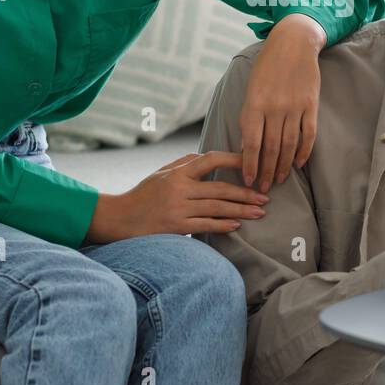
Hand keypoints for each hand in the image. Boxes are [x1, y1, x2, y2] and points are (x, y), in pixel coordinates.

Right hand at [88, 151, 268, 241]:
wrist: (118, 218)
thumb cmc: (143, 195)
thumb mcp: (161, 173)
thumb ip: (185, 164)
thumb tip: (210, 156)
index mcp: (177, 172)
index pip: (211, 159)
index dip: (235, 159)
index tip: (253, 164)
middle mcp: (179, 188)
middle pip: (220, 188)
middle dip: (246, 193)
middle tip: (265, 197)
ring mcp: (177, 208)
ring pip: (217, 207)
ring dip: (241, 210)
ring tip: (259, 212)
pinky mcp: (175, 227)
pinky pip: (205, 225)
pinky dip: (223, 225)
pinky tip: (237, 225)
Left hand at [239, 14, 324, 193]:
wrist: (293, 43)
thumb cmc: (267, 66)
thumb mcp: (251, 89)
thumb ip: (249, 116)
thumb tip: (247, 146)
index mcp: (254, 104)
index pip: (251, 144)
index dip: (250, 165)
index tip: (248, 180)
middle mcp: (274, 107)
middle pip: (270, 148)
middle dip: (266, 171)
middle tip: (264, 188)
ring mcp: (294, 107)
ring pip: (288, 145)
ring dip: (284, 166)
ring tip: (280, 180)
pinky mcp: (310, 105)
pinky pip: (308, 134)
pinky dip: (303, 151)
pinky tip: (298, 164)